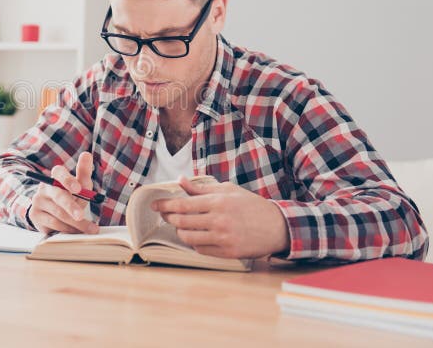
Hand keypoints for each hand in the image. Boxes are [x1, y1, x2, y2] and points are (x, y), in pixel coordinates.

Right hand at [28, 152, 99, 234]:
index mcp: (55, 176)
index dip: (68, 180)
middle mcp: (45, 187)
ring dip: (75, 223)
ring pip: (58, 213)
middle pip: (58, 196)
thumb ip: (84, 172)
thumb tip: (87, 154)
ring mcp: (38, 201)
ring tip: (90, 229)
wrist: (53, 213)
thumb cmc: (71, 196)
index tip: (78, 189)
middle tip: (80, 215)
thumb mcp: (80, 185)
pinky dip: (67, 229)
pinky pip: (53, 224)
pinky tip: (76, 231)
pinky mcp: (35, 216)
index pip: (58, 172)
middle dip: (71, 206)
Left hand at [150, 176, 289, 258]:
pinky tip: (197, 236)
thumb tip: (180, 180)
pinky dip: (195, 242)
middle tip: (165, 215)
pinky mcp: (227, 253)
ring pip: (188, 237)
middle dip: (169, 218)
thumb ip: (202, 187)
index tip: (155, 205)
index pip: (182, 204)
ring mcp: (223, 238)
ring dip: (180, 231)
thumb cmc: (251, 205)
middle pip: (181, 222)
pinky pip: (200, 249)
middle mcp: (218, 220)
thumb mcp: (228, 190)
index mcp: (218, 202)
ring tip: (182, 225)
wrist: (277, 226)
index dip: (165, 205)